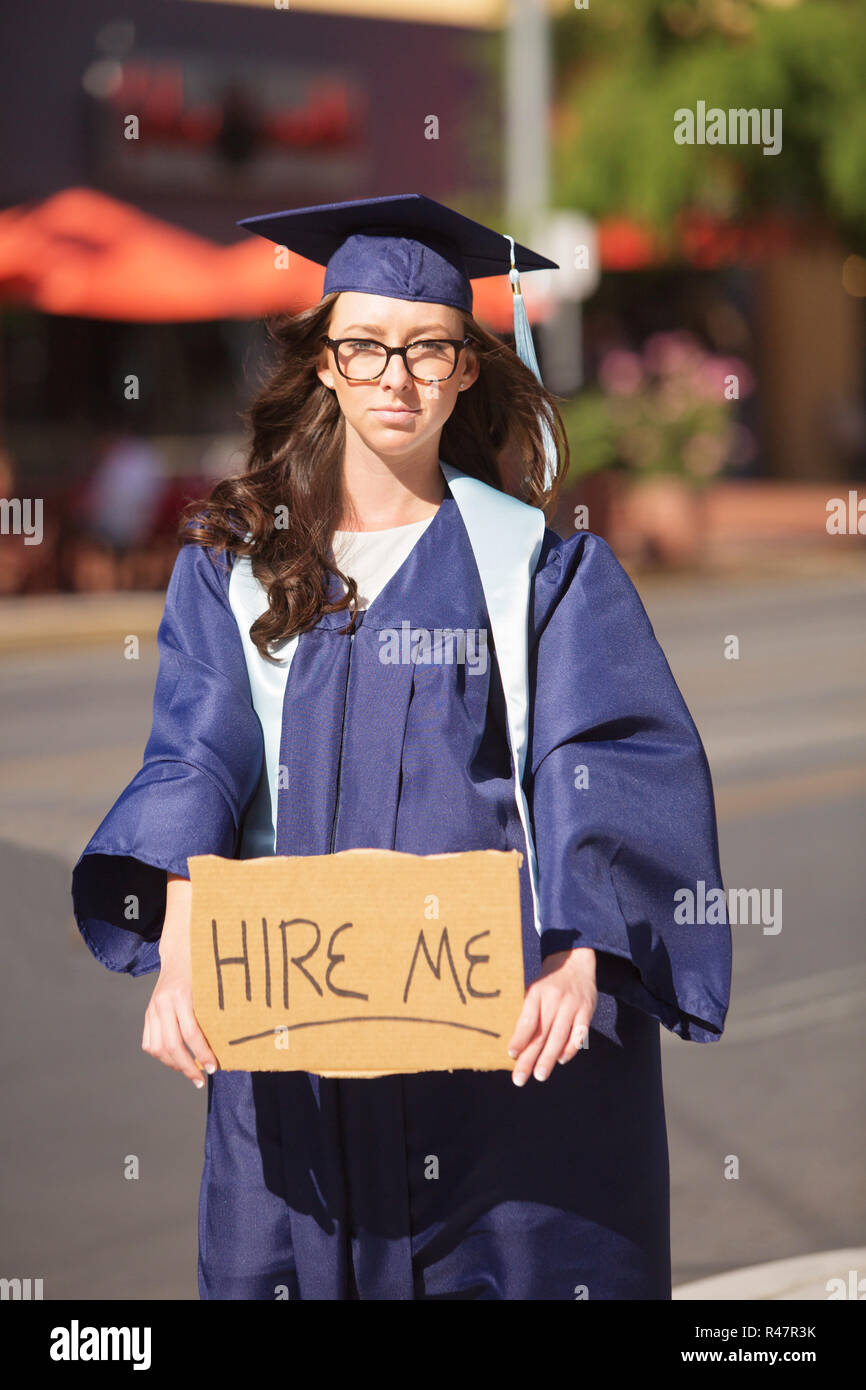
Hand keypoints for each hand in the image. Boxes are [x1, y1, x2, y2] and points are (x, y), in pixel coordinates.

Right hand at [141, 873, 218, 1089]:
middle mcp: (163, 1002)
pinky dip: (162, 1056)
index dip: (203, 1054)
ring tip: (191, 1073)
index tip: (215, 1068)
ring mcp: (152, 1008)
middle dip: (188, 1067)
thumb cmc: (204, 967)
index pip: (191, 1033)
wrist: (180, 950)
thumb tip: (238, 1037)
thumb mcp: (213, 985)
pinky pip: (149, 1042)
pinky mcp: (148, 1012)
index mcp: (182, 994)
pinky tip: (177, 1061)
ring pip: (157, 1047)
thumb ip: (218, 1008)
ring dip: (174, 1065)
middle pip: (171, 1045)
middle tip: (202, 1080)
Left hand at [507, 947, 596, 1086]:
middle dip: (530, 1058)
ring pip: (560, 1036)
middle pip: (542, 1033)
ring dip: (549, 1058)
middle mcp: (554, 999)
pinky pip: (580, 1033)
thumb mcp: (533, 990)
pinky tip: (561, 1059)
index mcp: (536, 992)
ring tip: (540, 1075)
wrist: (574, 961)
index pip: (528, 1019)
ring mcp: (572, 1005)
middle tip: (520, 1079)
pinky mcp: (587, 1010)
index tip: (511, 1054)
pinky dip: (571, 1048)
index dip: (520, 1038)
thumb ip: (527, 1012)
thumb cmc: (547, 983)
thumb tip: (514, 1044)